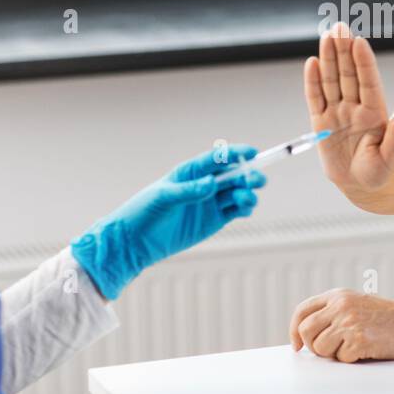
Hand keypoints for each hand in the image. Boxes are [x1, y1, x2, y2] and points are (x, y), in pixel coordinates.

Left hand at [71, 144, 264, 300]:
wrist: (137, 241)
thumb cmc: (144, 211)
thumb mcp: (163, 198)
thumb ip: (188, 190)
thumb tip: (212, 183)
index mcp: (191, 171)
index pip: (218, 158)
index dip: (236, 153)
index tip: (251, 152)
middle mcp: (205, 184)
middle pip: (234, 175)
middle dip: (248, 174)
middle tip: (256, 180)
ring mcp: (211, 202)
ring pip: (238, 192)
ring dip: (248, 192)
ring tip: (247, 199)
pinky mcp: (215, 220)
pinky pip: (237, 210)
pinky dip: (245, 207)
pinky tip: (246, 208)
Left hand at [289, 288, 393, 361]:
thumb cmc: (387, 318)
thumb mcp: (356, 304)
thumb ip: (332, 312)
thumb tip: (304, 335)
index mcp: (337, 295)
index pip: (302, 311)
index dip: (295, 330)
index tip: (298, 345)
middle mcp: (340, 305)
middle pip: (306, 331)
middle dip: (314, 346)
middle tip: (330, 351)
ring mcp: (349, 322)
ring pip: (321, 348)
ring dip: (335, 354)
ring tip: (354, 347)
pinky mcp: (359, 339)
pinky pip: (341, 359)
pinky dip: (352, 359)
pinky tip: (367, 349)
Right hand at [303, 22, 393, 194]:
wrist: (361, 185)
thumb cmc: (381, 172)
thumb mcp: (392, 158)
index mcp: (374, 114)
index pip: (368, 83)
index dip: (364, 63)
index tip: (360, 43)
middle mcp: (355, 108)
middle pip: (348, 75)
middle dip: (343, 51)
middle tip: (340, 28)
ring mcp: (337, 114)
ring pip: (331, 81)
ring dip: (328, 59)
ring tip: (327, 36)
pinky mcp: (320, 123)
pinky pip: (315, 99)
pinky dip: (312, 82)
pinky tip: (312, 63)